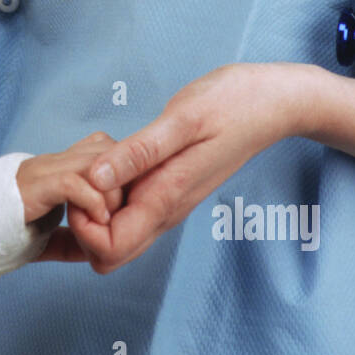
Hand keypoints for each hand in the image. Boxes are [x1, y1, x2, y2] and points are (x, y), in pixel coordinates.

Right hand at [15, 132, 126, 262]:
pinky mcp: (35, 186)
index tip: (128, 204)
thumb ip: (68, 237)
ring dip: (112, 193)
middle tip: (122, 213)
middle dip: (124, 180)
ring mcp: (43, 171)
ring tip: (110, 220)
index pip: (103, 149)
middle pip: (107, 149)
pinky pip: (74, 183)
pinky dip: (92, 201)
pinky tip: (97, 221)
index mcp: (56, 168)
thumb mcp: (46, 233)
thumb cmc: (0, 231)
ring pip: (96, 163)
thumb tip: (91, 251)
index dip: (122, 172)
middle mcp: (52, 162)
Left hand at [68, 63, 315, 273]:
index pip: (109, 250)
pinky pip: (130, 210)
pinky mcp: (169, 188)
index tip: (81, 185)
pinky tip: (112, 159)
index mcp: (165, 199)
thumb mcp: (182, 119)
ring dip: (95, 209)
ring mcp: (168, 202)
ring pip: (119, 233)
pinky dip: (111, 194)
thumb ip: (139, 152)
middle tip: (83, 175)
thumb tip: (94, 177)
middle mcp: (165, 211)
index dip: (83, 227)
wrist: (273, 103)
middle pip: (110, 252)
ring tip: (96, 164)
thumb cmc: (233, 104)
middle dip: (82, 226)